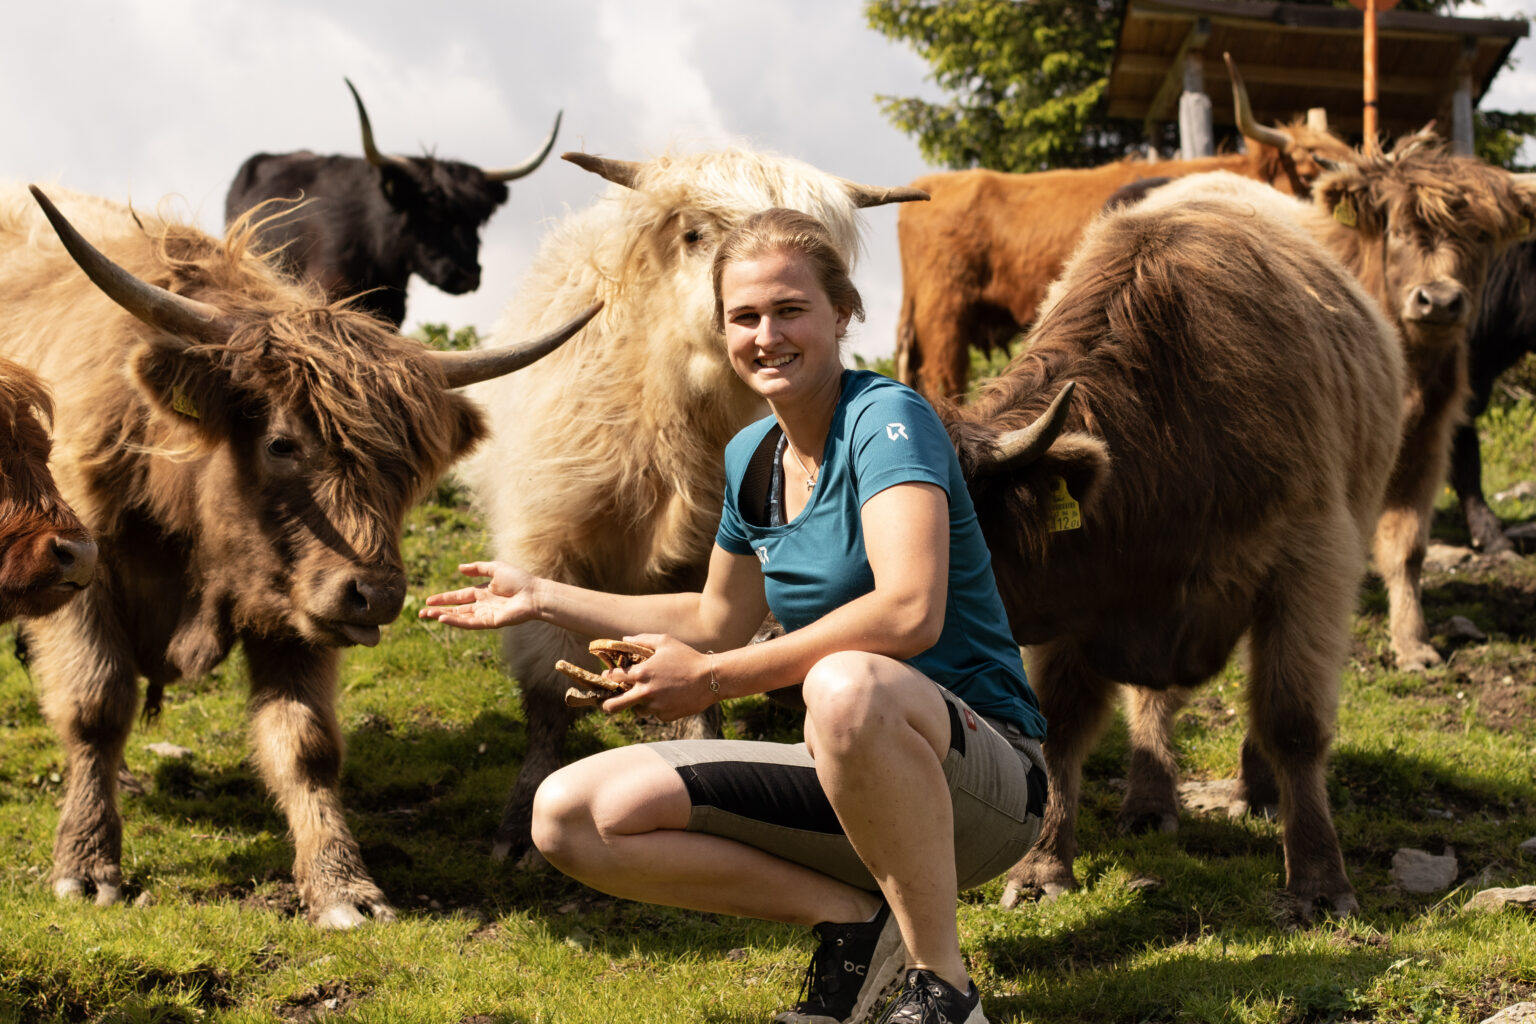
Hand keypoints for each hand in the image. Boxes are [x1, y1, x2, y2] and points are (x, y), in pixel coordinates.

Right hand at [418, 561, 536, 629]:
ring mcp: (485, 614)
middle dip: (438, 611)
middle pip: (456, 609)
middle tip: (421, 613)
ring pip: (460, 617)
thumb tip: (459, 568)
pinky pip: (469, 623)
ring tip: (428, 615)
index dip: (444, 598)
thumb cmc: (519, 579)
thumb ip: (477, 568)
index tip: (428, 600)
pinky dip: (456, 622)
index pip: (459, 596)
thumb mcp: (495, 568)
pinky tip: (443, 619)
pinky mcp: (490, 622)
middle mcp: (482, 605)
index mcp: (483, 592)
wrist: (534, 593)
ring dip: (443, 616)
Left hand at [600, 634, 717, 721]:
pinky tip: (669, 696)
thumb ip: (642, 640)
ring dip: (638, 703)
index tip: (608, 675)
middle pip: (614, 706)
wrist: (710, 679)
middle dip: (606, 704)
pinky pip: (654, 713)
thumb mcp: (665, 642)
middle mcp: (644, 693)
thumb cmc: (687, 657)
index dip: (608, 676)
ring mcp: (654, 707)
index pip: (613, 677)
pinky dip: (657, 706)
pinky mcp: (665, 716)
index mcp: (641, 674)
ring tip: (650, 693)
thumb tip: (624, 639)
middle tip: (606, 702)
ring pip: (636, 709)